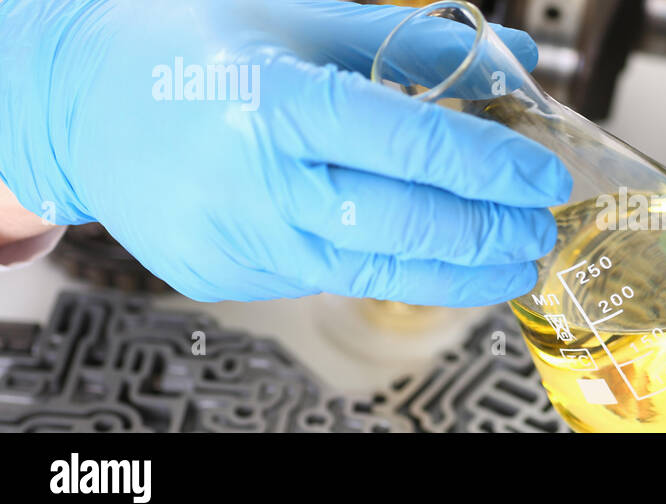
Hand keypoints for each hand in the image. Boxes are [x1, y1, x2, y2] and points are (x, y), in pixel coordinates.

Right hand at [0, 0, 570, 305]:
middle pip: (406, 226)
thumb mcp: (303, 19)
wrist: (81, 100)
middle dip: (490, 235)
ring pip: (376, 271)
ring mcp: (241, 241)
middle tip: (538, 232)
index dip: (494, 169)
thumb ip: (416, 45)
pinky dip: (387, 266)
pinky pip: (327, 276)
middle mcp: (260, 183)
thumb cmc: (193, 46)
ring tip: (507, 263)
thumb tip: (513, 60)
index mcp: (281, 103)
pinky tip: (422, 253)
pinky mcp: (226, 277)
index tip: (544, 178)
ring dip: (457, 274)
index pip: (417, 147)